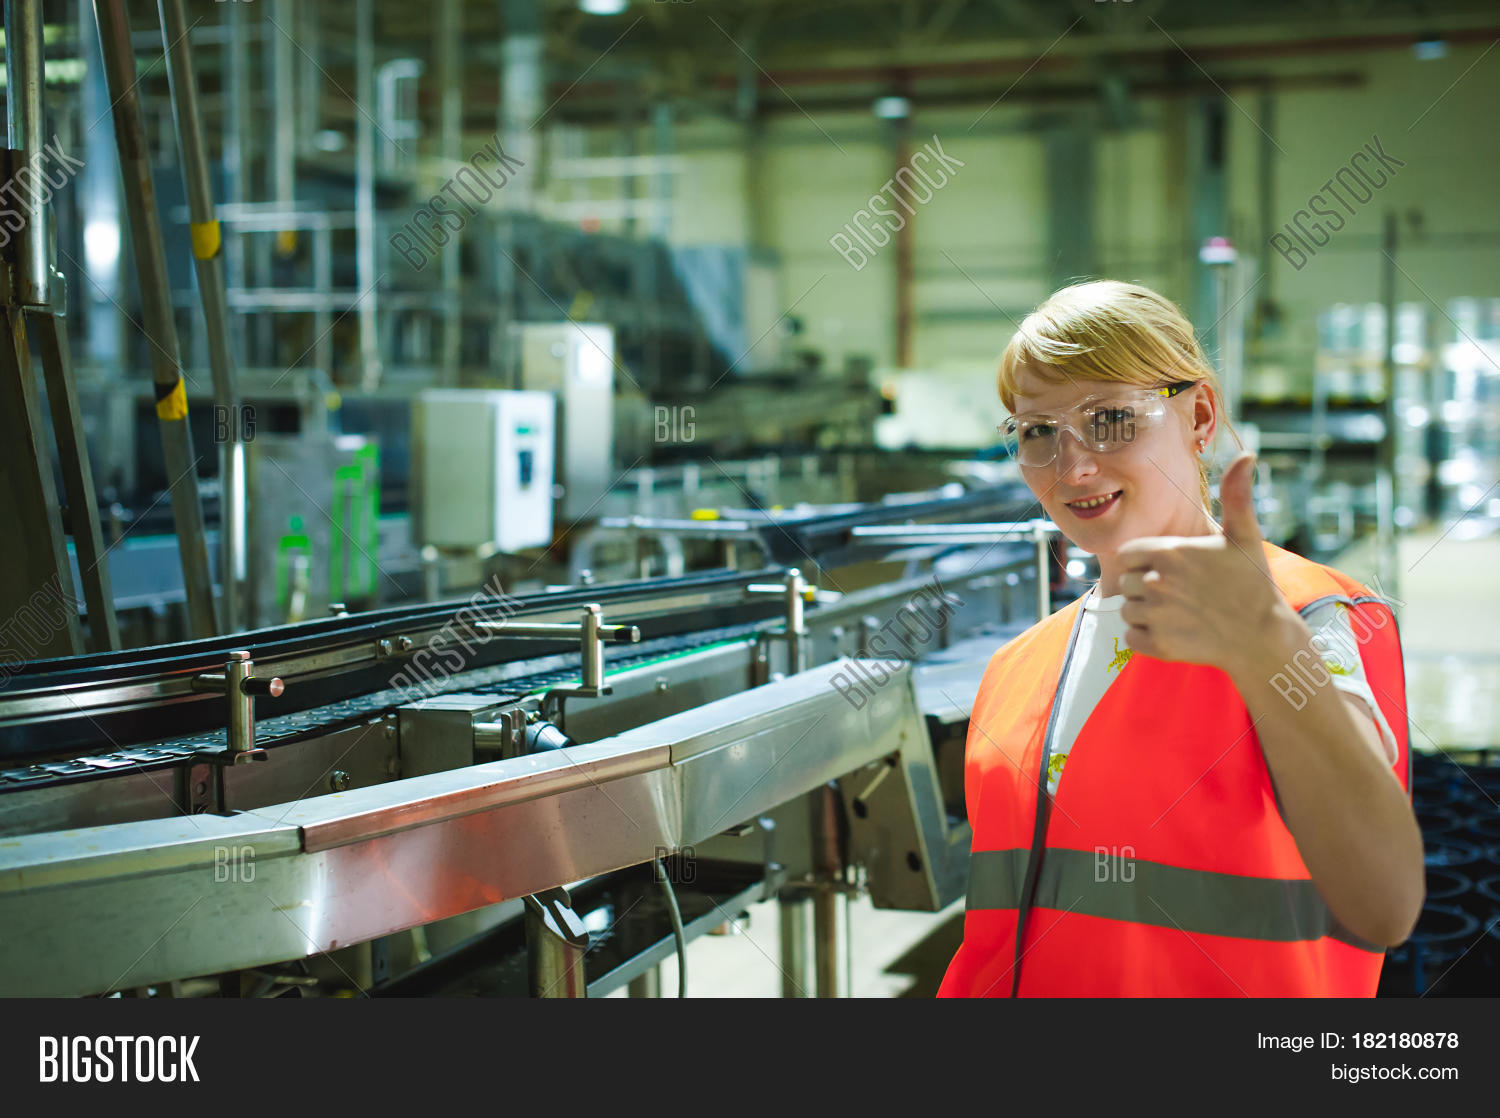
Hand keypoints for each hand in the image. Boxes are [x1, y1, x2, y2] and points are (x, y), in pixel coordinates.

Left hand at [1115, 453, 1287, 674]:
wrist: (1264, 637)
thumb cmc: (1253, 584)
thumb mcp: (1244, 535)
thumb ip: (1236, 495)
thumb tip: (1246, 454)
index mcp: (1169, 552)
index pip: (1129, 552)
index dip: (1145, 559)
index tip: (1171, 568)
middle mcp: (1155, 582)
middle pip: (1126, 581)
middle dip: (1146, 586)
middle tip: (1181, 593)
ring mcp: (1155, 615)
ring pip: (1128, 609)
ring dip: (1146, 612)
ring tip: (1180, 612)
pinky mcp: (1156, 645)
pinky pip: (1131, 637)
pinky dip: (1146, 637)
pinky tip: (1175, 631)